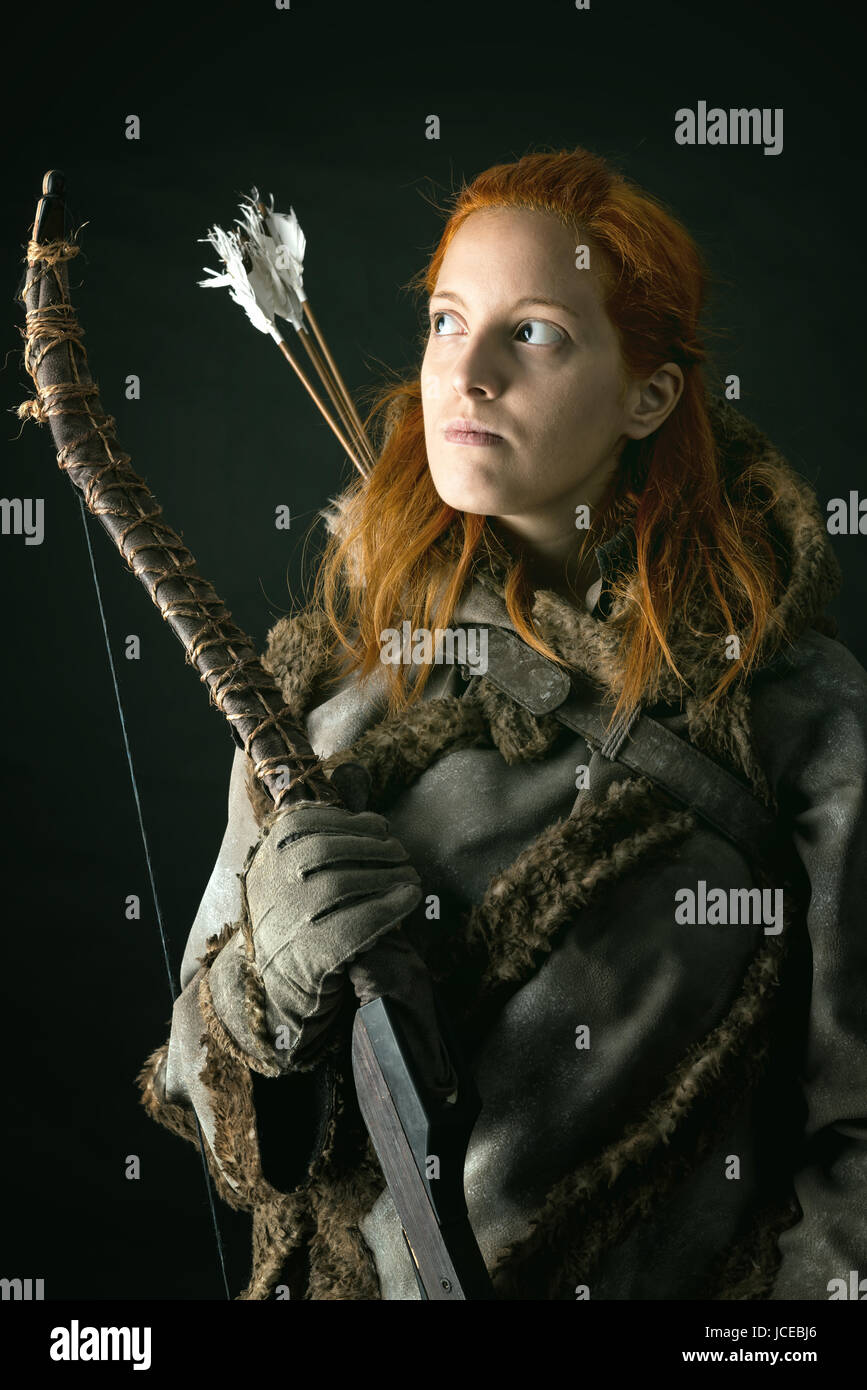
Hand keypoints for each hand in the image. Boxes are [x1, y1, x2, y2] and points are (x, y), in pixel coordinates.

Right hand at [206, 802, 422, 1069]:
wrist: (274, 988)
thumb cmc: (295, 922)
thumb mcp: (288, 877)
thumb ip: (318, 845)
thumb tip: (373, 821)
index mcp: (266, 858)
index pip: (311, 824)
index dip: (353, 822)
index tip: (382, 827)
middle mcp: (271, 884)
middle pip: (329, 850)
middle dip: (374, 847)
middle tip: (402, 853)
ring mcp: (289, 918)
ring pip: (344, 885)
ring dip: (387, 876)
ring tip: (410, 876)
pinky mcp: (311, 953)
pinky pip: (359, 924)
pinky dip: (390, 908)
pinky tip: (410, 900)